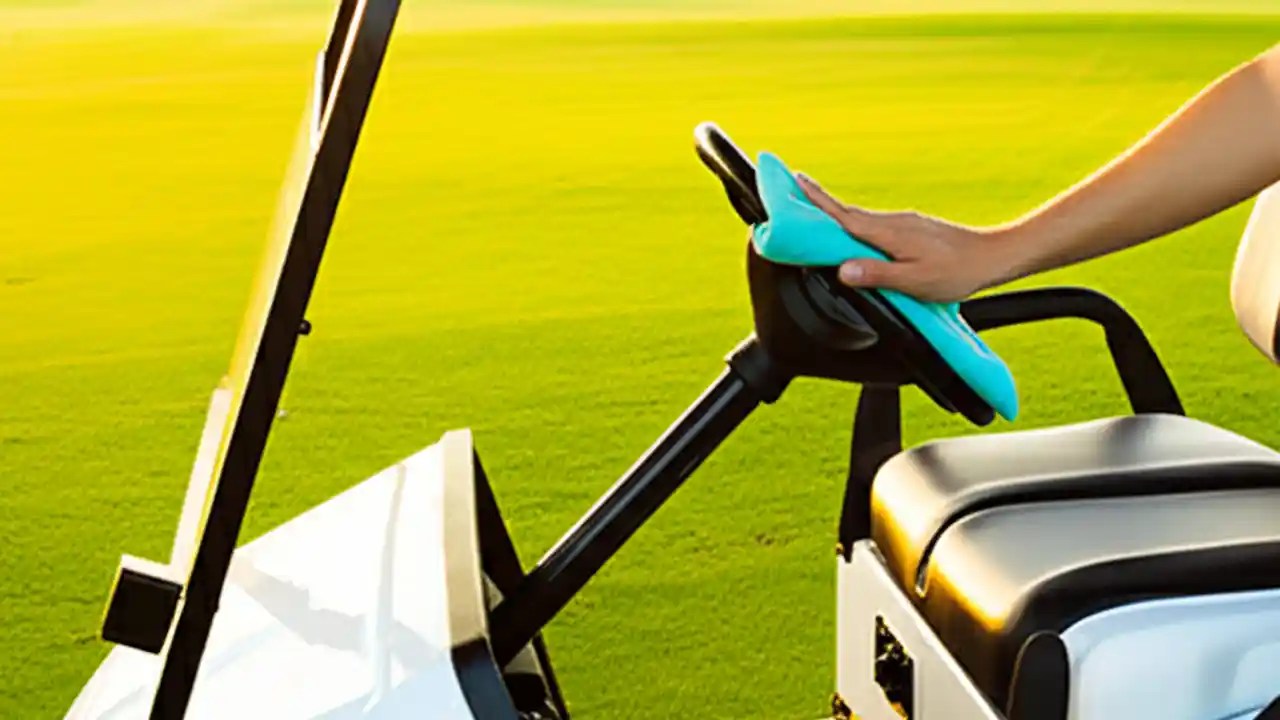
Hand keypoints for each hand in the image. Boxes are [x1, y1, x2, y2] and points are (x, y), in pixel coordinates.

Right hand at [796, 173, 1018, 302]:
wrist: (992, 256)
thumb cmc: (957, 272)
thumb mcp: (915, 280)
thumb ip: (877, 275)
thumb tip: (842, 269)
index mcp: (888, 233)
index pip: (842, 215)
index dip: (815, 199)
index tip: (793, 181)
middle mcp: (892, 223)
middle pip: (845, 212)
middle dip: (817, 202)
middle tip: (790, 191)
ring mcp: (903, 224)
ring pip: (860, 219)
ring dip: (835, 215)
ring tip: (813, 216)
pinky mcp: (911, 230)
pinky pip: (873, 226)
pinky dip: (854, 226)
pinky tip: (853, 236)